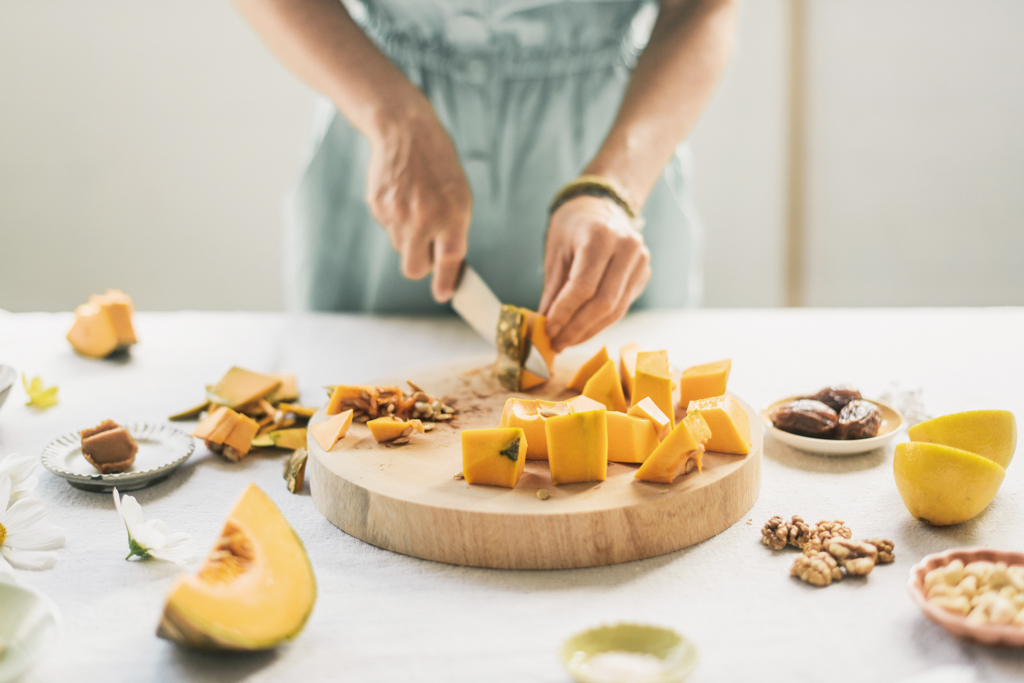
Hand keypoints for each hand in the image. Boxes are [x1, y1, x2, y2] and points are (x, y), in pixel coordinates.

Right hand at [366, 104, 471, 301]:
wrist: (405, 131)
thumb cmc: (439, 166)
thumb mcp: (459, 195)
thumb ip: (454, 230)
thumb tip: (447, 263)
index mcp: (452, 213)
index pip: (449, 259)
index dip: (446, 281)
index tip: (444, 296)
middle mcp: (424, 217)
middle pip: (414, 268)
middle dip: (421, 266)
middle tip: (428, 252)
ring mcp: (397, 214)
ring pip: (401, 247)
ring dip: (409, 237)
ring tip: (416, 205)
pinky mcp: (378, 207)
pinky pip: (388, 229)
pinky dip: (396, 220)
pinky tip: (402, 196)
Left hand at [539, 195, 650, 351]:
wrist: (601, 207)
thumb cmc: (572, 228)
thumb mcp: (556, 253)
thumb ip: (553, 290)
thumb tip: (544, 326)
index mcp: (600, 236)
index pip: (583, 286)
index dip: (565, 313)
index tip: (548, 331)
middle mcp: (627, 248)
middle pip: (603, 302)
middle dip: (577, 328)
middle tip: (556, 343)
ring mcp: (640, 262)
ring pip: (615, 309)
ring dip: (589, 331)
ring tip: (566, 342)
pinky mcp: (643, 275)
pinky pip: (621, 306)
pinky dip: (600, 323)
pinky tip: (582, 331)